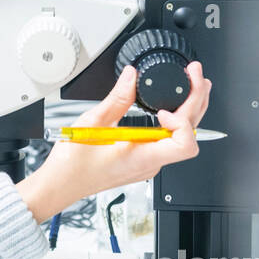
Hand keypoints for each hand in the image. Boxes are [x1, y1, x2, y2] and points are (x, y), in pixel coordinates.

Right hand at [15, 62, 211, 223]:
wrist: (61, 184)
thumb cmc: (73, 165)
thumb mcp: (93, 123)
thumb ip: (118, 98)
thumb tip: (132, 76)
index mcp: (142, 157)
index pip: (185, 143)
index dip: (181, 120)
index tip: (164, 107)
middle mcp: (151, 163)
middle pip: (191, 134)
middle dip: (197, 100)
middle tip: (195, 74)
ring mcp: (149, 163)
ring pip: (183, 137)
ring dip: (190, 110)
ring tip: (192, 85)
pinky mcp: (144, 160)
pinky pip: (169, 141)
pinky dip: (176, 121)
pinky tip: (172, 105)